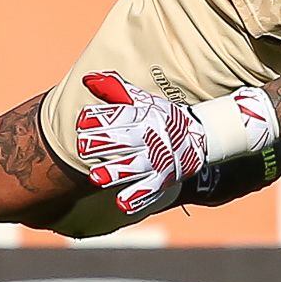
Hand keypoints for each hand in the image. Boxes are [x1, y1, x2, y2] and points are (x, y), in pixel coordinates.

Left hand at [72, 74, 280, 219]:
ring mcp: (156, 161)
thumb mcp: (141, 102)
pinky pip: (149, 190)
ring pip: (134, 167)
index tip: (82, 122)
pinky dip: (137, 198)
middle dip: (104, 144)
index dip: (101, 119)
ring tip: (95, 178)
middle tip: (82, 148)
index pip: (120, 116)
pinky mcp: (162, 180)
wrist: (198, 136)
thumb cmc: (160, 118)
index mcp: (143, 117)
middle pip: (125, 140)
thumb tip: (88, 78)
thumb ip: (114, 90)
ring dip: (115, 172)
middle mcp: (149, 138)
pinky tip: (122, 203)